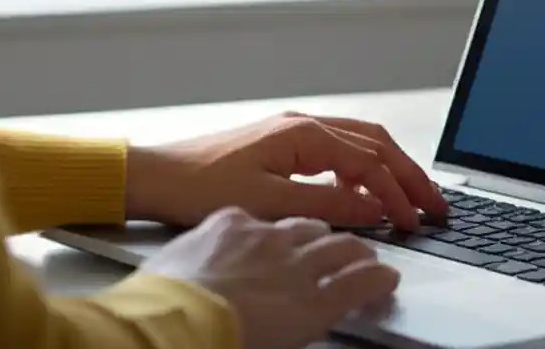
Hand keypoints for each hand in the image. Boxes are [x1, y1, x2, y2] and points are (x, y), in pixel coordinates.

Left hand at [126, 112, 445, 231]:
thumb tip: (374, 210)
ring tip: (413, 197)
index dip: (397, 194)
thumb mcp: (268, 203)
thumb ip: (328, 205)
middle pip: (377, 145)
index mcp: (304, 134)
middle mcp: (304, 125)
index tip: (416, 221)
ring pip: (362, 143)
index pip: (370, 164)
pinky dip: (363, 170)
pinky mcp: (283, 145)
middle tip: (436, 205)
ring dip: (391, 170)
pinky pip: (340, 151)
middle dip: (410, 176)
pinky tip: (364, 195)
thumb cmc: (198, 186)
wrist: (154, 175)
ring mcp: (294, 132)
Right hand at [142, 208, 397, 348]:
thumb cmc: (158, 302)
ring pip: (343, 246)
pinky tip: (386, 279)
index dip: (283, 234)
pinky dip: (376, 279)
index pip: (268, 220)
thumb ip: (197, 256)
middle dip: (327, 237)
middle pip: (311, 228)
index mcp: (231, 223)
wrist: (166, 323)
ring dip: (357, 252)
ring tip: (367, 258)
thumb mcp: (173, 263)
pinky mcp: (316, 301)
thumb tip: (192, 269)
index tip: (285, 243)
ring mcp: (296, 265)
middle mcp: (269, 236)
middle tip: (336, 248)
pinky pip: (360, 282)